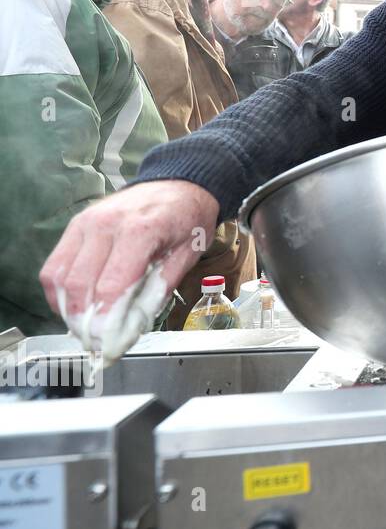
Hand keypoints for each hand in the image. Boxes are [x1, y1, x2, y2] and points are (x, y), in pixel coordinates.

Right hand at [40, 180, 219, 338]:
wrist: (179, 183)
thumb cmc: (187, 219)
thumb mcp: (188, 255)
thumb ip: (159, 290)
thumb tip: (132, 325)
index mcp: (141, 231)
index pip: (112, 286)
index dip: (106, 321)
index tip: (108, 344)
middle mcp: (106, 225)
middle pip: (80, 285)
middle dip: (84, 322)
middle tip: (96, 342)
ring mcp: (85, 223)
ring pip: (59, 277)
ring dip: (67, 309)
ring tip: (85, 328)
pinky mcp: (75, 226)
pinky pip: (55, 265)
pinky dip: (60, 292)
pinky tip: (76, 306)